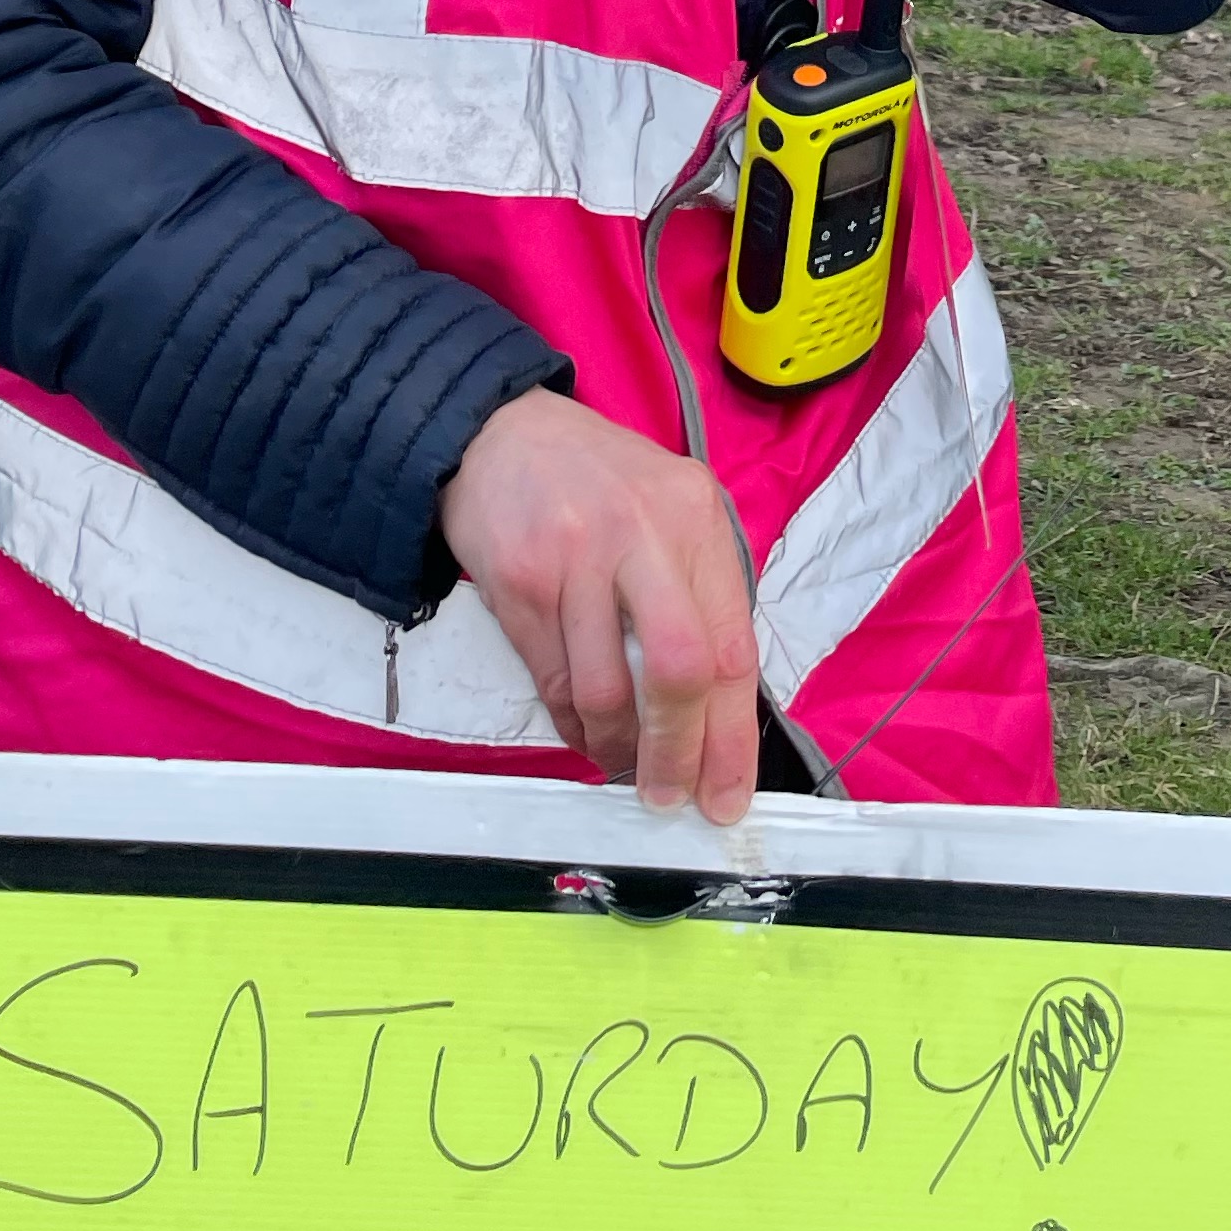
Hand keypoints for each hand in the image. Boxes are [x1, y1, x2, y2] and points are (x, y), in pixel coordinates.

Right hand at [435, 387, 762, 821]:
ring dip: (619, 749)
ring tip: (624, 766)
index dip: (734, 736)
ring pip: (609, 690)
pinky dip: (575, 727)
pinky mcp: (522, 582)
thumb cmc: (595, 482)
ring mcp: (577, 557)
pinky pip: (556, 682)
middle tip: (674, 798)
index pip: (732, 645)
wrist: (497, 432)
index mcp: (695, 515)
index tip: (729, 795)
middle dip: (681, 753)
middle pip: (681, 670)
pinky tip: (585, 735)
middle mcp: (642, 533)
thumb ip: (698, 589)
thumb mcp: (667, 508)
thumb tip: (720, 709)